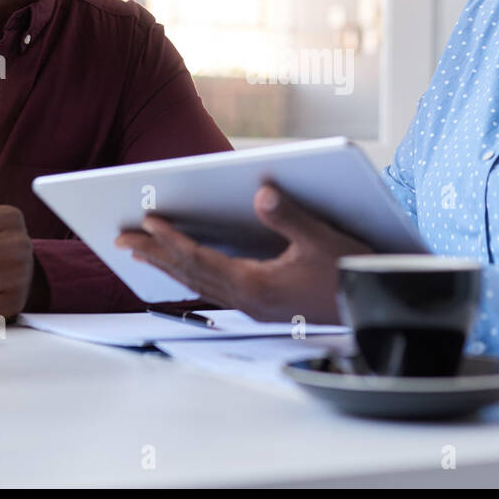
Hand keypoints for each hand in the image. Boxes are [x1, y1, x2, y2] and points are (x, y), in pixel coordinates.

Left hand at [114, 183, 371, 323]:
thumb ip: (290, 215)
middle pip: (191, 275)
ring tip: (142, 252)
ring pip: (201, 285)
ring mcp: (256, 307)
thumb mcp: (324, 238)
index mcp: (257, 285)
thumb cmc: (352, 274)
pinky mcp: (265, 306)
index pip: (201, 260)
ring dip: (169, 266)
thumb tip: (260, 191)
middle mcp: (250, 300)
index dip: (171, 241)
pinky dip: (194, 274)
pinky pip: (216, 289)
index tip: (147, 223)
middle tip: (121, 239)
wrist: (376, 308)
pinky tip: (187, 269)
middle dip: (156, 255)